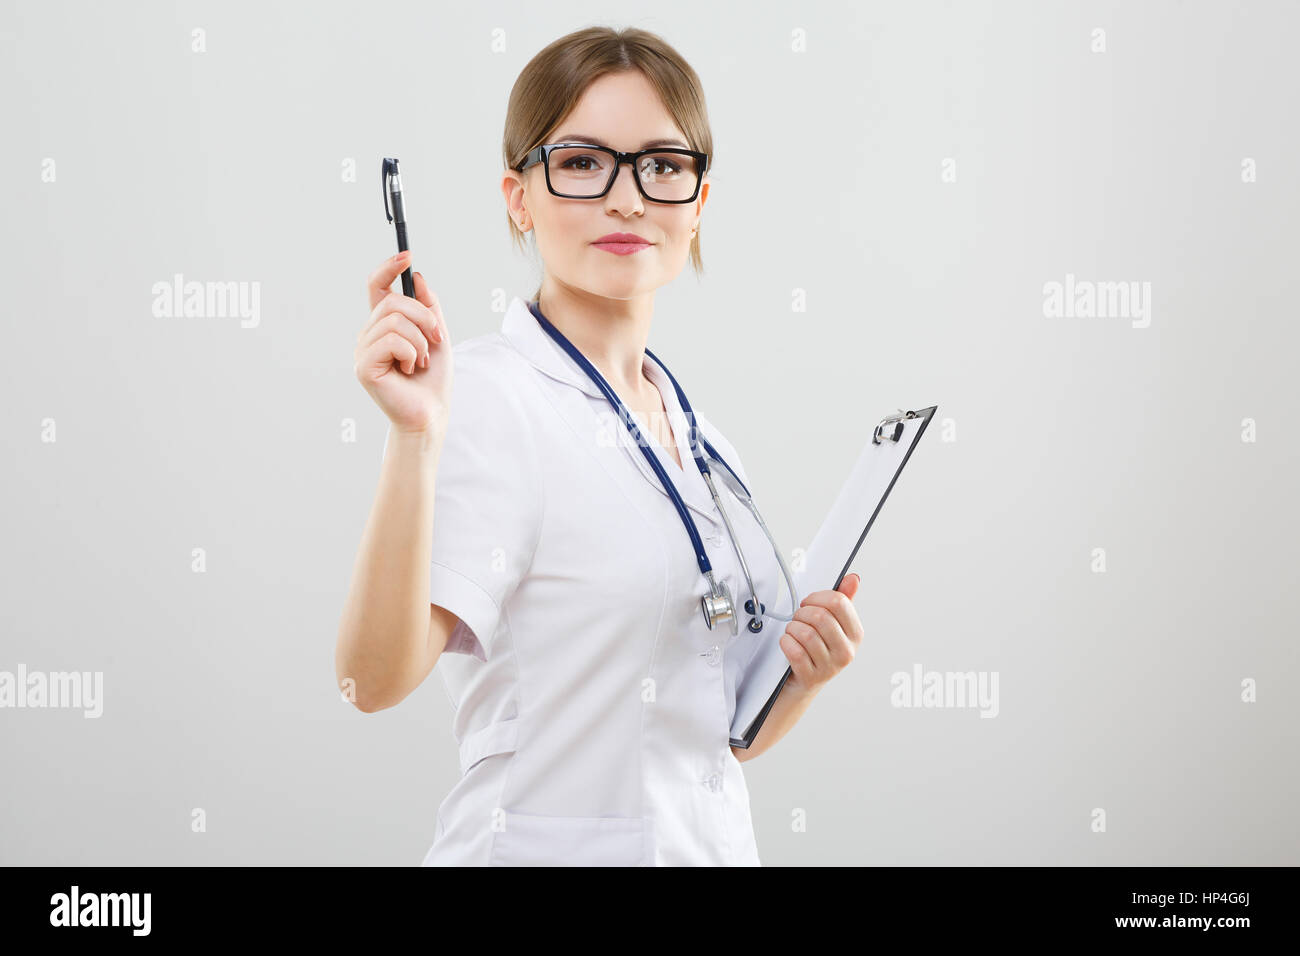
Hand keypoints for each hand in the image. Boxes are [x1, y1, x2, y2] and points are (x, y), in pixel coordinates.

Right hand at [355, 251, 452, 434]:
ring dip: (420, 341)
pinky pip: (391, 340)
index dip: (388, 268)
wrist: (431, 413)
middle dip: (424, 317)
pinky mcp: (364, 366)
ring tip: (421, 361)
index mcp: (383, 325)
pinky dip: (411, 352)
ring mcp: (363, 349)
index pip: (377, 287)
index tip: (406, 255)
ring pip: (395, 320)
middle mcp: (369, 334)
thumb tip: (416, 276)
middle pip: (394, 301)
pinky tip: (410, 369)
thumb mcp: (437, 335)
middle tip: (436, 340)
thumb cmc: (432, 380)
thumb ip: (428, 307)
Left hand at [778, 573, 863, 696]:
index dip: (817, 597)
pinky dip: (786, 642)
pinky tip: (789, 643)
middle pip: (820, 617)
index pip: (839, 602)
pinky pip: (794, 651)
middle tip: (798, 618)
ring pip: (805, 633)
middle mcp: (847, 651)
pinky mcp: (811, 677)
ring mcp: (830, 667)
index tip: (809, 603)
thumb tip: (853, 578)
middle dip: (802, 613)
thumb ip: (843, 600)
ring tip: (794, 632)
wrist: (804, 681)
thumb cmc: (818, 648)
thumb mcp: (833, 624)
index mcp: (856, 634)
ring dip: (792, 628)